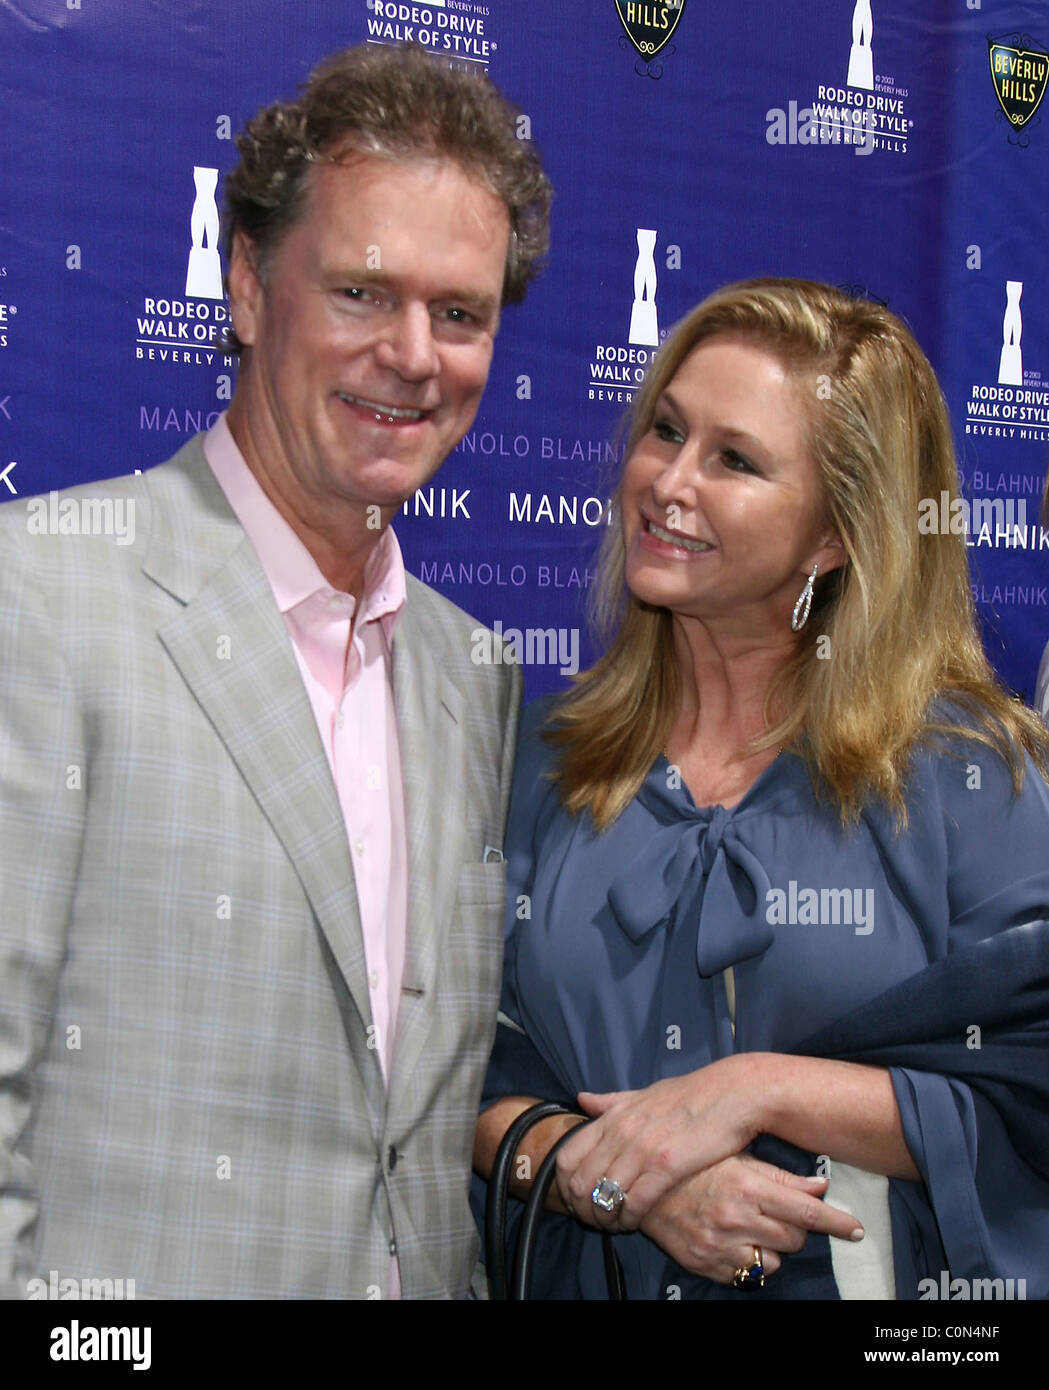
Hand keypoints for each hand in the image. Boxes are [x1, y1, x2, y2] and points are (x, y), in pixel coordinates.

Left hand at [554, 1057, 761, 1231]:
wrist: (734, 1094)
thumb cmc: (692, 1095)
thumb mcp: (645, 1093)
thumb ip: (612, 1102)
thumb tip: (582, 1099)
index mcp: (614, 1116)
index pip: (567, 1155)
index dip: (565, 1184)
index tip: (577, 1198)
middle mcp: (621, 1132)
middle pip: (579, 1182)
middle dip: (581, 1208)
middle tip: (594, 1220)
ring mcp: (642, 1149)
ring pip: (602, 1196)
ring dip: (604, 1218)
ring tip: (614, 1225)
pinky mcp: (666, 1166)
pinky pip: (634, 1202)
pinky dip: (629, 1219)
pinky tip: (636, 1223)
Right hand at [639, 1154, 863, 1285]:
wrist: (643, 1186)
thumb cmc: (694, 1164)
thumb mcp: (737, 1159)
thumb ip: (781, 1176)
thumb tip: (821, 1188)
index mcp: (746, 1187)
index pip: (805, 1212)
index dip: (836, 1223)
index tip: (857, 1229)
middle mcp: (736, 1219)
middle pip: (794, 1238)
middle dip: (798, 1227)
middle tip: (783, 1213)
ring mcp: (720, 1246)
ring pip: (775, 1261)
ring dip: (775, 1246)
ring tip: (756, 1225)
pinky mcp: (708, 1266)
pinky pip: (748, 1275)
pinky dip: (752, 1261)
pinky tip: (739, 1240)